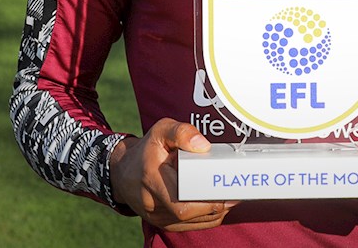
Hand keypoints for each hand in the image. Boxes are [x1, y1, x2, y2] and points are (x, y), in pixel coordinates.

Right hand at [109, 118, 238, 231]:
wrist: (123, 172)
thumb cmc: (146, 150)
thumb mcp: (160, 131)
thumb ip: (181, 132)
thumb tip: (203, 145)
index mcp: (151, 179)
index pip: (182, 201)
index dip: (206, 201)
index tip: (225, 189)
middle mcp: (152, 204)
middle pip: (189, 215)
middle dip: (216, 205)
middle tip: (235, 192)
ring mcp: (157, 218)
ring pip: (193, 223)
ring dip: (215, 212)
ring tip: (231, 197)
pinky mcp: (163, 224)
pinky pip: (191, 226)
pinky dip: (208, 217)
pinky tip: (219, 204)